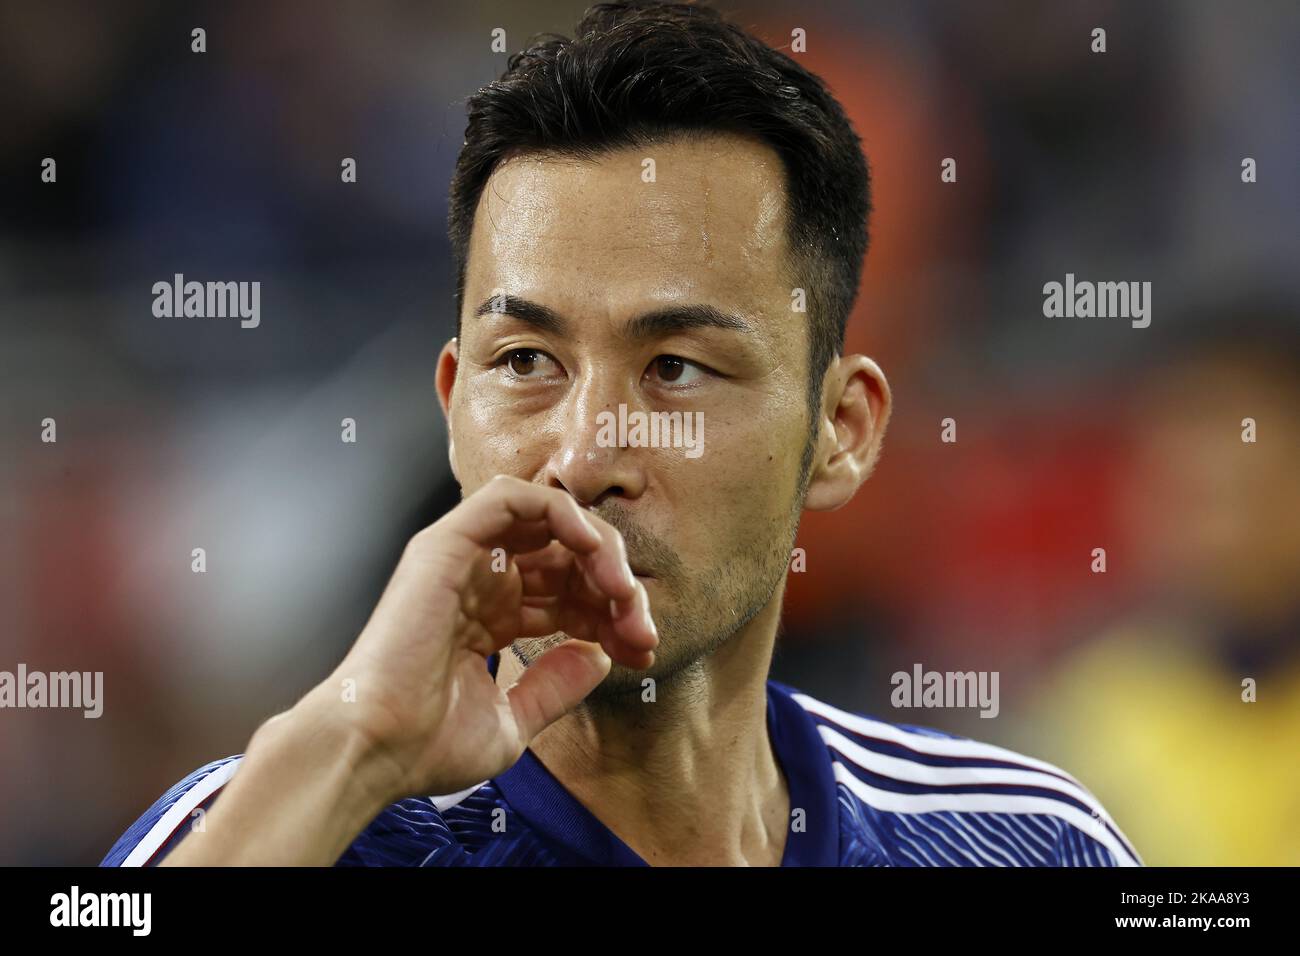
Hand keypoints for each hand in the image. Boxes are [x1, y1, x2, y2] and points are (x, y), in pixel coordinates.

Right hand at [307, 474, 657, 803]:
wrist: (377, 749)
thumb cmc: (429, 745)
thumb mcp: (514, 720)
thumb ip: (555, 684)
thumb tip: (597, 654)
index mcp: (491, 618)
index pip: (568, 595)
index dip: (613, 615)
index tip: (642, 651)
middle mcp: (480, 582)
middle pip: (568, 557)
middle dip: (616, 587)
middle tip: (642, 629)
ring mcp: (464, 558)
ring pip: (550, 520)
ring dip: (597, 548)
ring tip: (622, 592)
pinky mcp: (448, 542)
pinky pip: (512, 497)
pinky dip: (560, 511)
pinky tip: (591, 550)